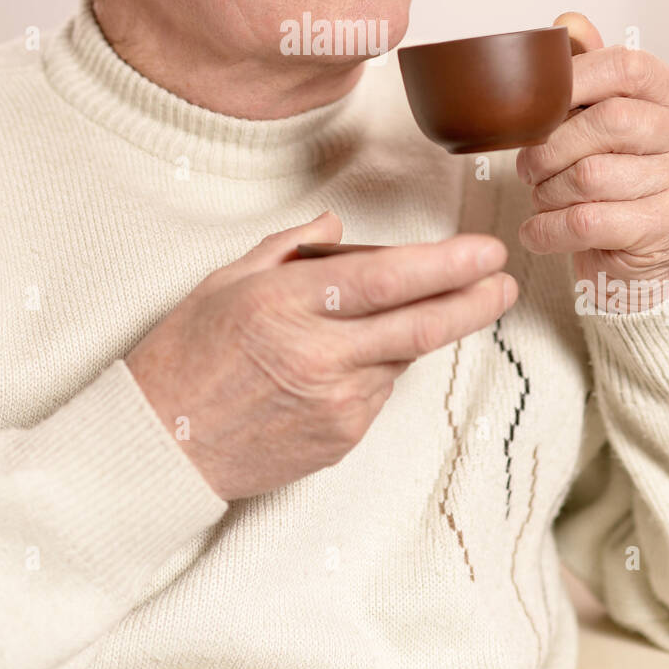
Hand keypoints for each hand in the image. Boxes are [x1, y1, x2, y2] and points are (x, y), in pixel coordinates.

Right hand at [125, 212, 516, 500]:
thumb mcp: (226, 282)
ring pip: (402, 356)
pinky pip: (380, 390)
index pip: (387, 280)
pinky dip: (380, 365)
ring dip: (416, 330)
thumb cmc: (186, 354)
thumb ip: (289, 248)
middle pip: (420, 326)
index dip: (446, 265)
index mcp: (287, 304)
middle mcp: (319, 355)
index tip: (486, 251)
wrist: (162, 445)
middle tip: (506, 281)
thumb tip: (335, 223)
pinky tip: (351, 356)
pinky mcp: (342, 439)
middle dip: (474, 301)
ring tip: (396, 313)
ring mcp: (335, 404)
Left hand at [515, 12, 668, 304]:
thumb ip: (592, 71)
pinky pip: (589, 221)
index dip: (571, 80)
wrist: (646, 262)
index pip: (627, 66)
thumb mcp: (609, 119)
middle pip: (608, 121)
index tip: (535, 105)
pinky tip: (538, 230)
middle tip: (528, 167)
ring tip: (542, 197)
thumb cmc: (624, 181)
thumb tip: (569, 23)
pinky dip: (548, 228)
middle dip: (551, 146)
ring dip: (548, 191)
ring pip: (593, 175)